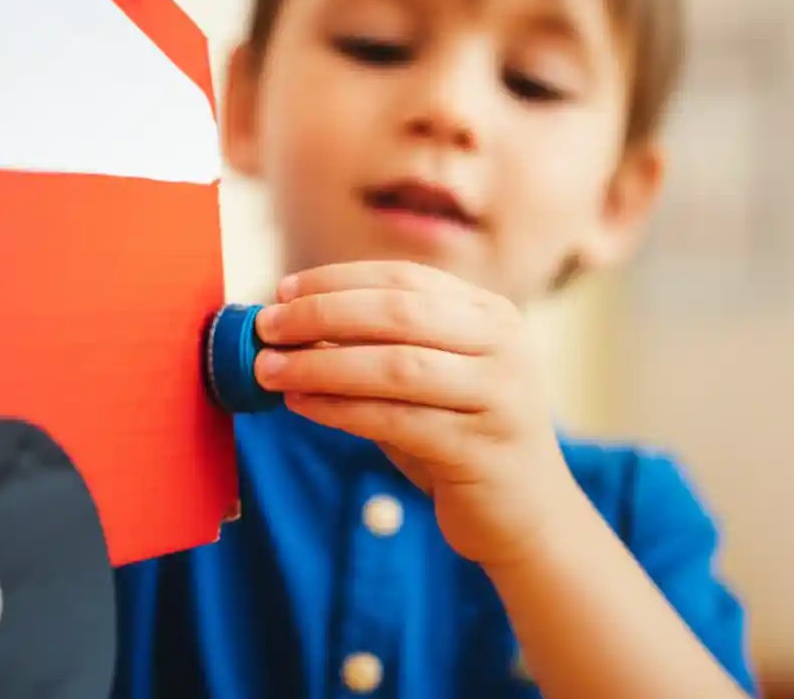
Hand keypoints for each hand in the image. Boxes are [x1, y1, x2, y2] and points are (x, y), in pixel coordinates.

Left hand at [254, 261, 571, 567]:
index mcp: (490, 314)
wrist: (526, 514)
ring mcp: (498, 396)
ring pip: (396, 366)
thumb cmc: (461, 437)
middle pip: (398, 313)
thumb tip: (294, 325)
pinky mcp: (481, 448)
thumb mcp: (429, 380)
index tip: (282, 291)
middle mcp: (502, 346)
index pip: (403, 278)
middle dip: (322, 314)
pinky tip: (301, 405)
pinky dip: (340, 409)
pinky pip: (396, 420)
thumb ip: (379, 347)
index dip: (337, 280)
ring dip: (322, 364)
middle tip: (267, 327)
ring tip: (270, 369)